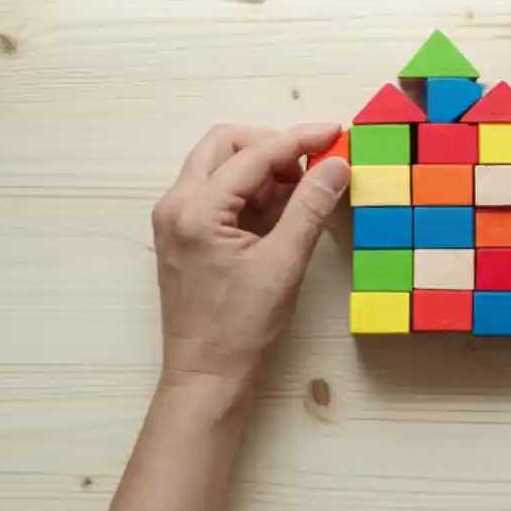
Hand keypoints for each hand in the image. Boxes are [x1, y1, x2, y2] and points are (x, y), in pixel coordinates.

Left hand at [150, 123, 350, 398]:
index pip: (253, 155)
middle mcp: (175, 205)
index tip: (335, 133)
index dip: (299, 140)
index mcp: (196, 210)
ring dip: (260, 169)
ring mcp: (174, 219)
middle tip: (311, 167)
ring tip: (299, 196)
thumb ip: (310, 207)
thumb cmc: (242, 328)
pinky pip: (215, 192)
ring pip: (218, 166)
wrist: (206, 377)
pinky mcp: (182, 234)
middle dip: (272, 147)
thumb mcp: (284, 264)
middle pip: (224, 145)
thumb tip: (336, 165)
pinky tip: (279, 214)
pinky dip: (249, 192)